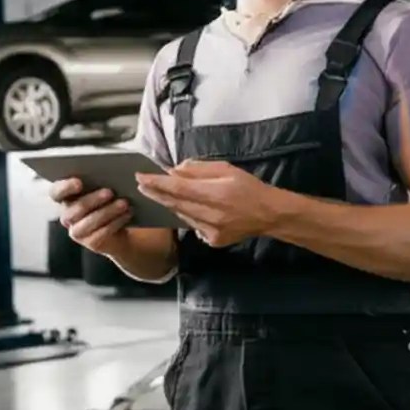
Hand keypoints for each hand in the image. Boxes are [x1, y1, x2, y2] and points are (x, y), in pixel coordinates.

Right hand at [48, 178, 132, 255]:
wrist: (121, 226)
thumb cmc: (109, 198)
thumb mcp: (105, 185)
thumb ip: (104, 177)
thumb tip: (120, 173)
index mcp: (66, 197)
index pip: (56, 192)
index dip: (64, 187)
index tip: (79, 182)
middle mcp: (67, 215)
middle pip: (74, 209)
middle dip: (92, 200)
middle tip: (109, 192)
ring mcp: (77, 231)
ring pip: (87, 222)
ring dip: (106, 212)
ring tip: (124, 203)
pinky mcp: (91, 243)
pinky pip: (100, 235)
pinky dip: (115, 223)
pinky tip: (127, 214)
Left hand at [136, 160, 288, 247]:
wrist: (269, 215)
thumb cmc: (248, 187)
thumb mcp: (226, 169)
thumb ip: (198, 170)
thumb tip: (174, 171)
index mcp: (216, 194)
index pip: (178, 188)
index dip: (157, 183)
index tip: (140, 176)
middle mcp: (211, 215)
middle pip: (175, 203)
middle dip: (156, 193)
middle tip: (140, 184)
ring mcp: (211, 231)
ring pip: (181, 215)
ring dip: (169, 204)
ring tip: (157, 192)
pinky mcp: (212, 241)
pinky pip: (192, 225)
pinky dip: (186, 214)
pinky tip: (186, 207)